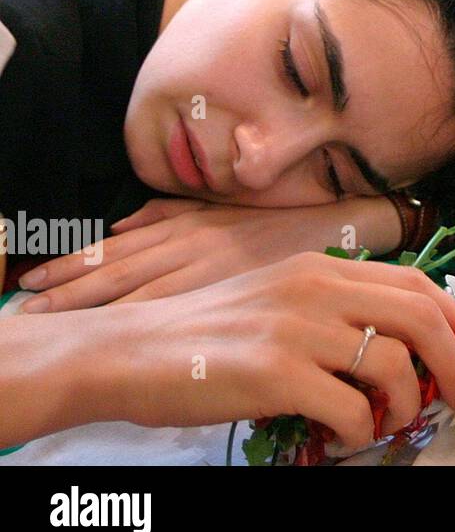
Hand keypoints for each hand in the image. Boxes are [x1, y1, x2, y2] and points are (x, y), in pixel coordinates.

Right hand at [2, 252, 454, 450]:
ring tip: (384, 423)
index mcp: (322, 267)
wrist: (129, 351)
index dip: (454, 319)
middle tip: (454, 395)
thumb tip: (402, 341)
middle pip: (421, 317)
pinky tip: (345, 437)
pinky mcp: (275, 373)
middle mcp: (316, 287)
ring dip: (405, 405)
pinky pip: (351, 409)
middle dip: (453, 362)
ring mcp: (296, 328)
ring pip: (394, 365)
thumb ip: (336, 308)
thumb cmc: (207, 332)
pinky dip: (362, 431)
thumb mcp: (280, 299)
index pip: (416, 283)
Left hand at [17, 195, 402, 311]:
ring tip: (53, 320)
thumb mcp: (225, 204)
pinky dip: (143, 313)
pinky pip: (182, 300)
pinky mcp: (236, 281)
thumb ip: (174, 212)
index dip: (76, 264)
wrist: (345, 219)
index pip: (120, 246)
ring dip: (93, 303)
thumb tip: (125, 226)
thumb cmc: (286, 216)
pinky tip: (118, 326)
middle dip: (70, 289)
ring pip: (140, 285)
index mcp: (190, 219)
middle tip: (28, 308)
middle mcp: (194, 239)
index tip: (36, 282)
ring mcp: (213, 262)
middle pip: (120, 267)